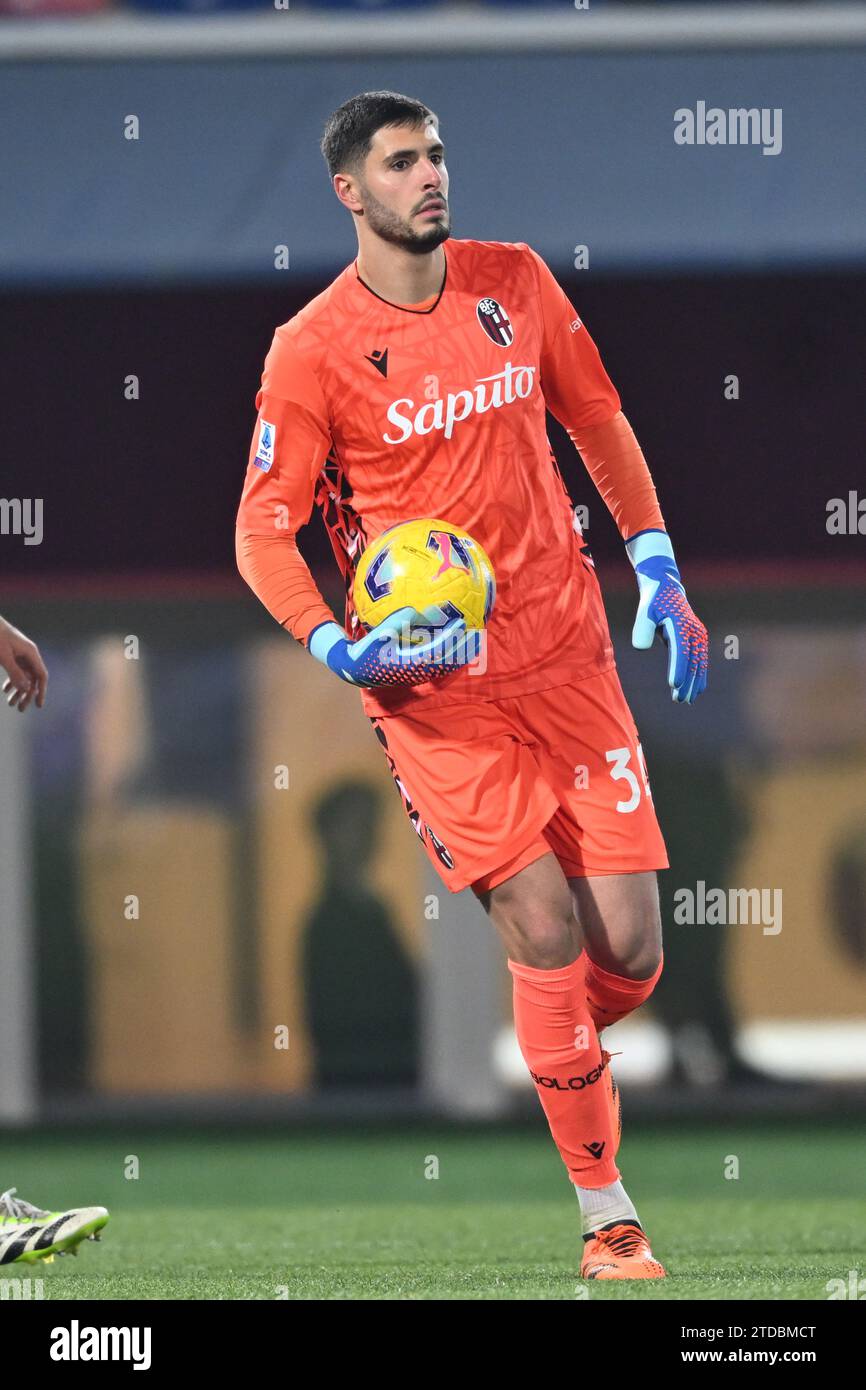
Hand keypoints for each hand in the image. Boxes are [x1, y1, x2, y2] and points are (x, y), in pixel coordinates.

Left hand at [0, 615, 48, 710]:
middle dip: (26, 695)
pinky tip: (5, 690)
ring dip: (18, 690)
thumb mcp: (4, 657)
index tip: (38, 705)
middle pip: (32, 678)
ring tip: (11, 704)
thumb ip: (15, 673)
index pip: (41, 676)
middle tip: (20, 709)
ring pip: (24, 676)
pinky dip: (12, 681)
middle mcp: (29, 654)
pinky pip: (16, 671)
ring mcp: (21, 654)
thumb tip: (25, 690)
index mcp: (31, 653)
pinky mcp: (13, 654)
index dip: (41, 691)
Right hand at [307, 606, 481, 688]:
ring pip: (446, 666)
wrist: (356, 670)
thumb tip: (416, 611)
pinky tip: (459, 645)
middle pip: (448, 661)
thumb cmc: (365, 649)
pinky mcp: (417, 675)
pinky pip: (440, 666)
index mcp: (408, 664)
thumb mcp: (378, 633)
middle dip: (463, 648)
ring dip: (461, 654)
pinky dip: (452, 657)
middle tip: (478, 632)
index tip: (461, 623)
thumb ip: (397, 622)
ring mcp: (419, 676)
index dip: (451, 638)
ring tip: (474, 640)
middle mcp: (417, 673)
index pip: (436, 651)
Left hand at [626, 530, 707, 703]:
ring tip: (686, 699)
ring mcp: (698, 634)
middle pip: (693, 660)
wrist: (666, 587)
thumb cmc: (653, 601)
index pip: (681, 651)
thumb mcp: (644, 611)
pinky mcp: (698, 638)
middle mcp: (693, 630)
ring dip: (694, 682)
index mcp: (680, 624)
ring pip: (699, 662)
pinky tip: (696, 690)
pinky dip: (699, 675)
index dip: (678, 668)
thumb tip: (640, 648)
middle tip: (679, 699)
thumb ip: (642, 629)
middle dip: (687, 681)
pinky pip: (701, 659)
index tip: (674, 685)